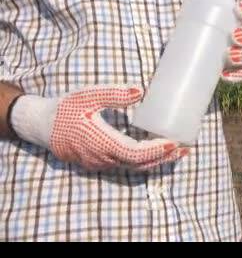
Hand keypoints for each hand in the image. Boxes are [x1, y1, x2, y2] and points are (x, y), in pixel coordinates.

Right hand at [10, 85, 188, 171]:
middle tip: (185, 148)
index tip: (174, 142)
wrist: (40, 125)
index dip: (156, 150)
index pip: (135, 153)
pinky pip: (126, 165)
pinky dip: (144, 160)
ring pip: (134, 167)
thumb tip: (140, 90)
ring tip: (177, 151)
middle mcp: (102, 158)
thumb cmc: (64, 109)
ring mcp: (100, 163)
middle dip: (164, 158)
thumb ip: (113, 93)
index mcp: (101, 142)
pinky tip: (155, 152)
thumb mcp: (87, 96)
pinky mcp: (99, 162)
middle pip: (140, 164)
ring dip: (156, 161)